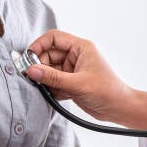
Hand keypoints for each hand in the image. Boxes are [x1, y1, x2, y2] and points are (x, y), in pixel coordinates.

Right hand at [27, 30, 146, 130]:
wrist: (119, 109)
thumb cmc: (107, 92)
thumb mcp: (78, 84)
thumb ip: (53, 78)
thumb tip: (31, 71)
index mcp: (80, 48)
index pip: (54, 38)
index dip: (39, 45)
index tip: (27, 57)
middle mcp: (75, 56)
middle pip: (48, 55)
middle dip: (39, 65)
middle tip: (30, 77)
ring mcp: (72, 70)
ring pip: (49, 70)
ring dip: (43, 79)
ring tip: (40, 88)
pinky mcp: (70, 83)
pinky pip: (53, 82)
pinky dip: (49, 88)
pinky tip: (50, 95)